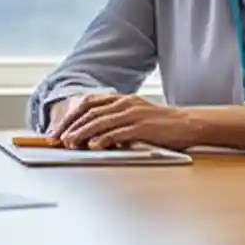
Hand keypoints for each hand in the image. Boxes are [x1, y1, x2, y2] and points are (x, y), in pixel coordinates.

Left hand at [50, 94, 196, 150]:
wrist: (186, 123)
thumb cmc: (159, 124)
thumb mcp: (133, 116)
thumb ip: (114, 121)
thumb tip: (89, 135)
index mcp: (120, 99)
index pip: (87, 104)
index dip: (70, 117)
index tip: (57, 130)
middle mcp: (124, 103)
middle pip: (90, 113)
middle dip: (71, 126)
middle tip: (57, 139)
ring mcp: (133, 114)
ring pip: (100, 121)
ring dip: (82, 133)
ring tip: (69, 143)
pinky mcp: (142, 127)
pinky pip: (118, 132)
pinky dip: (104, 138)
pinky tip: (93, 145)